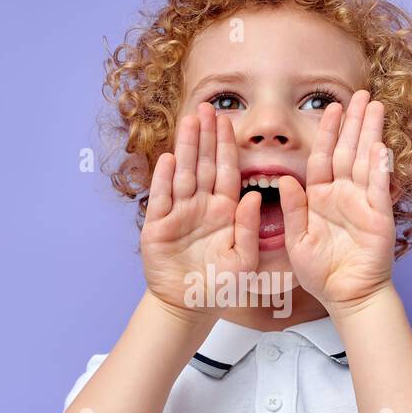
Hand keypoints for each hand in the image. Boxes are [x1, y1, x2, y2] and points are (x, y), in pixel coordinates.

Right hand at [140, 101, 261, 317]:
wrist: (188, 305)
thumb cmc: (221, 284)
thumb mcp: (244, 261)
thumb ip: (249, 230)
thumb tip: (252, 197)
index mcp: (226, 211)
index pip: (228, 171)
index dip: (226, 146)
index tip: (227, 120)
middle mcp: (202, 206)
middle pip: (204, 164)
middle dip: (206, 136)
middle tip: (206, 107)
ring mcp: (179, 213)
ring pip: (184, 174)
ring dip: (186, 148)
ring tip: (188, 121)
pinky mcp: (158, 225)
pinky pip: (162, 198)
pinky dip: (164, 179)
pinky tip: (168, 159)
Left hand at [278, 90, 395, 310]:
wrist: (345, 297)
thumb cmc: (320, 272)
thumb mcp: (296, 240)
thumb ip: (291, 209)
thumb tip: (285, 180)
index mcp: (320, 198)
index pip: (323, 158)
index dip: (328, 132)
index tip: (332, 107)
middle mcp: (343, 195)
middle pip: (348, 151)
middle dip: (354, 122)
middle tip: (361, 94)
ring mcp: (363, 204)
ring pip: (365, 161)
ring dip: (370, 134)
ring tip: (375, 107)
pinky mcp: (378, 217)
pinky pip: (378, 188)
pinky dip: (380, 168)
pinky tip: (380, 146)